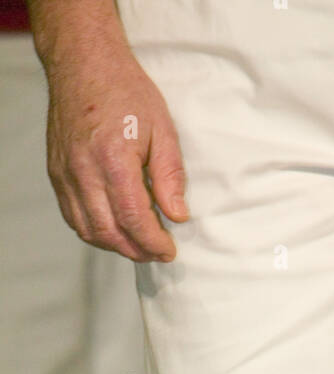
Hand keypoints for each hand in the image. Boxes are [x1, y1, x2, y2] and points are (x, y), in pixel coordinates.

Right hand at [44, 38, 187, 260]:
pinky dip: (94, 230)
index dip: (153, 243)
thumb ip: (169, 176)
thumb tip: (177, 215)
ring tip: (138, 243)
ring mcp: (65, 173)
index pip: (133, 219)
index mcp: (112, 160)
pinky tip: (114, 227)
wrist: (84, 62)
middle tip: (157, 251)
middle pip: (109, 232)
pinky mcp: (56, 172)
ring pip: (88, 230)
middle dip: (136, 250)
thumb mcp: (162, 129)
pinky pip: (73, 216)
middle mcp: (84, 171)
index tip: (169, 250)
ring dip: (115, 245)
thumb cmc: (125, 91)